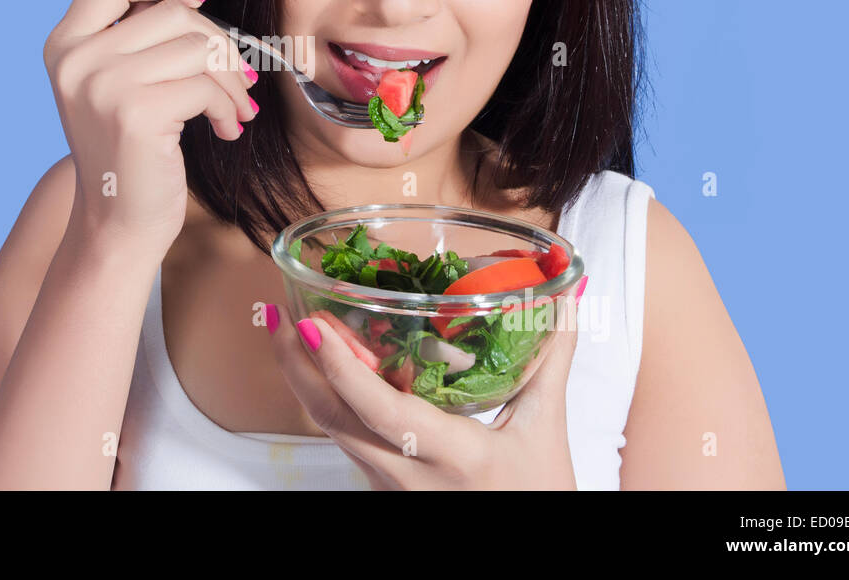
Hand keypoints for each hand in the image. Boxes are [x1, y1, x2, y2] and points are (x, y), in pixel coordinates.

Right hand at [43, 0, 258, 255]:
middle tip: (234, 81)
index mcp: (65, 43)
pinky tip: (223, 129)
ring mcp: (101, 86)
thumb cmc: (130, 149)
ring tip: (231, 109)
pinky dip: (227, 106)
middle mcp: (75, 61)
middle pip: (171, 12)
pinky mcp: (135, 114)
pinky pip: (206, 84)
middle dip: (219, 45)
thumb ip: (130, 9)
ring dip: (230, 80)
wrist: (118, 223)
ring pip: (198, 46)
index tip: (198, 5)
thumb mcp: (126, 74)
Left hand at [265, 290, 582, 489]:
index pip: (377, 409)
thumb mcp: (547, 427)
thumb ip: (552, 357)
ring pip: (332, 430)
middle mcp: (408, 475)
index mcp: (449, 454)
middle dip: (296, 364)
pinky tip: (329, 372)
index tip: (309, 324)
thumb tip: (566, 296)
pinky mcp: (385, 489)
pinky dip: (330, 402)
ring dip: (307, 381)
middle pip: (330, 418)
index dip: (338, 366)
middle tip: (282, 314)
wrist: (530, 555)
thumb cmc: (539, 495)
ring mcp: (390, 486)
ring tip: (295, 332)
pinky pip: (347, 441)